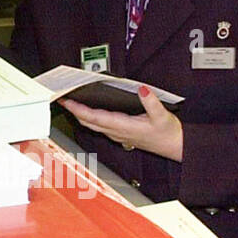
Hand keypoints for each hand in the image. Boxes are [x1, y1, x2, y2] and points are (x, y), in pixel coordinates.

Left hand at [60, 85, 182, 160]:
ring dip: (79, 114)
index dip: (78, 109)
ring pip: (92, 125)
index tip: (66, 101)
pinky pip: (99, 126)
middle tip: (61, 97)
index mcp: (123, 127)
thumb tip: (142, 89)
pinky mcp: (120, 134)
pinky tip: (87, 109)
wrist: (176, 147)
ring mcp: (117, 134)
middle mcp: (116, 132)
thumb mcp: (162, 116)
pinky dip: (89, 117)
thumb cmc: (168, 133)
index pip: (95, 117)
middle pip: (88, 122)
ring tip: (70, 101)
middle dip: (73, 111)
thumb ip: (151, 102)